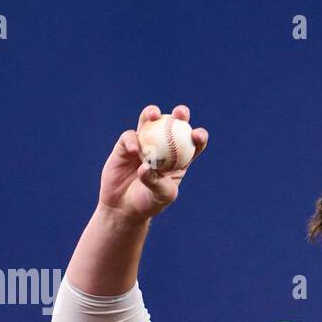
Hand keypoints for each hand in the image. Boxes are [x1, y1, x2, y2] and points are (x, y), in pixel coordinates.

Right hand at [98, 104, 208, 223]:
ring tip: (154, 115)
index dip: (198, 136)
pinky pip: (129, 137)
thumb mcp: (160, 196)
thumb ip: (156, 181)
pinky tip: (134, 150)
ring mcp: (144, 143)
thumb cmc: (148, 203)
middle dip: (180, 114)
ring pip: (150, 122)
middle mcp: (163, 147)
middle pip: (174, 125)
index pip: (192, 144)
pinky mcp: (125, 145)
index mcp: (180, 159)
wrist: (123, 207)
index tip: (198, 135)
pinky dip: (131, 141)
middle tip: (181, 113)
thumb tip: (147, 165)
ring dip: (152, 113)